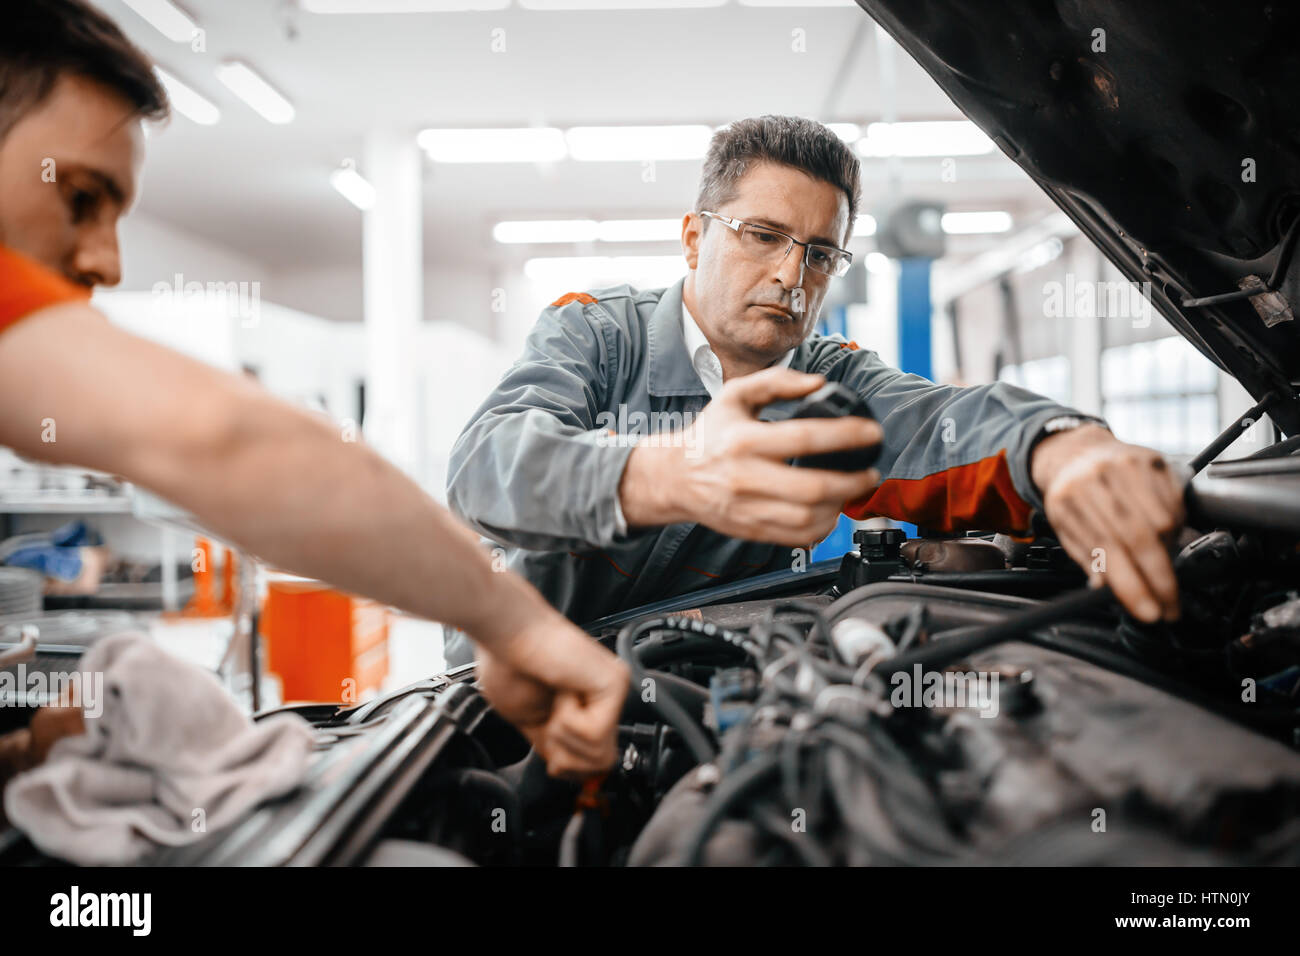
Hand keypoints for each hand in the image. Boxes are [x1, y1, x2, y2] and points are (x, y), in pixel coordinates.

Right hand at [474, 613, 628, 778]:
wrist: (504, 634)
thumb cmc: (509, 665)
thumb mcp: (532, 721)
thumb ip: (555, 746)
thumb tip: (569, 772)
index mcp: (589, 703)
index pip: (598, 760)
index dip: (570, 768)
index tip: (551, 755)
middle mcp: (607, 695)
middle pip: (602, 764)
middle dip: (566, 756)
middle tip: (549, 722)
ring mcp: (614, 688)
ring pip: (600, 755)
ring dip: (563, 735)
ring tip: (554, 702)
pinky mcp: (614, 684)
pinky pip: (594, 734)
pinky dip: (566, 720)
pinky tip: (560, 691)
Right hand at [620, 368, 881, 545]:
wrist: (675, 477)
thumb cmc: (709, 435)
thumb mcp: (734, 395)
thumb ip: (776, 383)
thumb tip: (818, 384)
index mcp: (743, 440)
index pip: (803, 438)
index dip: (845, 436)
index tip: (871, 433)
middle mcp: (744, 477)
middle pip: (812, 487)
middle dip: (852, 481)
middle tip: (870, 472)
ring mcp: (747, 509)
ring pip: (808, 518)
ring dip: (840, 506)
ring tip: (851, 490)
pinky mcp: (751, 530)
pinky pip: (796, 538)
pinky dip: (823, 528)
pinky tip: (830, 511)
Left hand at [1032, 425, 1185, 621]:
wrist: (1077, 452)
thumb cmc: (1072, 495)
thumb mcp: (1066, 527)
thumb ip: (1088, 558)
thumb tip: (1110, 591)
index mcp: (1069, 501)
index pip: (1107, 551)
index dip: (1132, 586)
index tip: (1150, 612)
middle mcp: (1097, 480)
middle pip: (1140, 538)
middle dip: (1160, 580)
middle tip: (1170, 605)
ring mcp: (1126, 467)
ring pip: (1164, 522)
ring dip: (1168, 551)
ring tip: (1158, 561)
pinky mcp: (1151, 460)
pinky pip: (1175, 503)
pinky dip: (1175, 526)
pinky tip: (1162, 531)